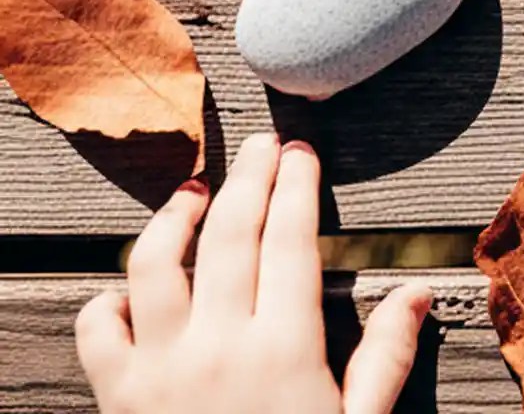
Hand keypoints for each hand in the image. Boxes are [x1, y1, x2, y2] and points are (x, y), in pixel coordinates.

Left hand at [75, 134, 435, 413]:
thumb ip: (387, 359)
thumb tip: (418, 292)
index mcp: (284, 348)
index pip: (289, 241)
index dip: (296, 187)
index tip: (301, 151)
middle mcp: (217, 345)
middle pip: (229, 236)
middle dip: (248, 178)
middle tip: (261, 143)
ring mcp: (159, 369)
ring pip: (154, 264)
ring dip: (175, 218)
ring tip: (196, 192)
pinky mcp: (117, 396)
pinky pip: (96, 329)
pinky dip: (108, 298)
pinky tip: (132, 284)